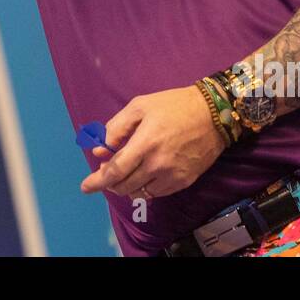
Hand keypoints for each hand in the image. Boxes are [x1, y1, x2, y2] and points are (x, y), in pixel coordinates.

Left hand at [79, 85, 227, 198]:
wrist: (214, 114)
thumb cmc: (173, 106)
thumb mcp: (140, 106)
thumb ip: (116, 128)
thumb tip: (99, 151)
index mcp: (145, 143)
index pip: (115, 171)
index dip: (97, 182)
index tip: (85, 187)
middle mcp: (157, 164)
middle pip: (124, 185)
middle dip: (110, 182)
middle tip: (108, 170)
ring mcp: (172, 176)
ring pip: (139, 193)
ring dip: (126, 186)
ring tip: (126, 172)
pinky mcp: (184, 181)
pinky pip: (156, 194)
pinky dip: (145, 188)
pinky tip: (144, 175)